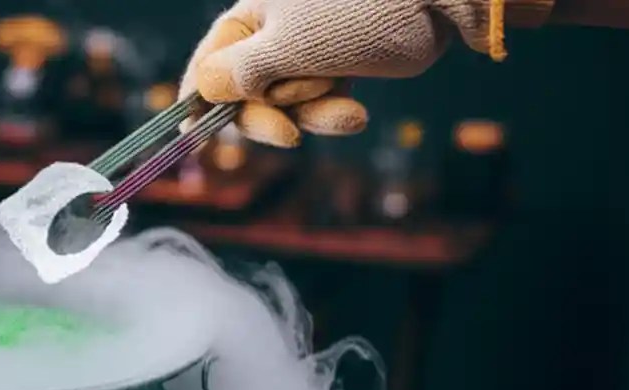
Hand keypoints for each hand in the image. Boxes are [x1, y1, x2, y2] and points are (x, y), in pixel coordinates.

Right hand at [180, 0, 496, 146]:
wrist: (437, 0)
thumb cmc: (358, 14)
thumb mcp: (289, 47)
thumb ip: (239, 73)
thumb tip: (201, 92)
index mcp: (251, 16)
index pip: (206, 63)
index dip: (197, 101)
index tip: (191, 137)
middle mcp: (271, 33)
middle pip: (243, 95)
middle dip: (269, 117)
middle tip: (290, 136)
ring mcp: (304, 52)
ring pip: (283, 107)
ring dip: (311, 118)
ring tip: (347, 114)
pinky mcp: (334, 67)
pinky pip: (317, 106)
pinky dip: (332, 114)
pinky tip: (356, 115)